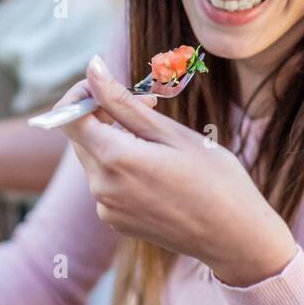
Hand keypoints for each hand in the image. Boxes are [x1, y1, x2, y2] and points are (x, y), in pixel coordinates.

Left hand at [59, 55, 296, 286]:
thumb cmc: (215, 178)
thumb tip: (91, 68)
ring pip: (95, 158)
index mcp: (115, 160)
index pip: (68, 117)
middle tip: (150, 105)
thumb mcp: (170, 132)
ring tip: (160, 141)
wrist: (235, 237)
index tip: (111, 86)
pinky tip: (159, 170)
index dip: (82, 94)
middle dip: (104, 114)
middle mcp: (101, 188)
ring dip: (115, 139)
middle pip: (81, 137)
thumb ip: (123, 101)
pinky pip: (106, 182)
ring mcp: (106, 208)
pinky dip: (122, 167)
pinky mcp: (115, 221)